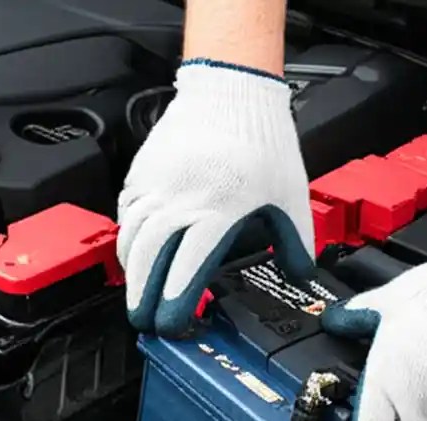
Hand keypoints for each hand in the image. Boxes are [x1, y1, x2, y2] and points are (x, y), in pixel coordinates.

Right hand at [118, 60, 315, 335]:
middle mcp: (182, 199)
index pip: (188, 268)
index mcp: (219, 210)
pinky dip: (127, 238)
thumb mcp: (290, 196)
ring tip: (137, 294)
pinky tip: (135, 254)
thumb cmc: (263, 141)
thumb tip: (299, 275)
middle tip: (145, 321)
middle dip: (143, 297)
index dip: (177, 302)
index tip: (173, 325)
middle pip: (150, 260)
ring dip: (132, 272)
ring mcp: (157, 184)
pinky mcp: (143, 171)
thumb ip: (294, 241)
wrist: (233, 90)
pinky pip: (127, 213)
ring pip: (132, 238)